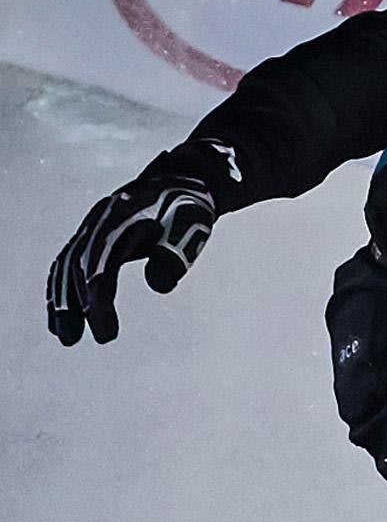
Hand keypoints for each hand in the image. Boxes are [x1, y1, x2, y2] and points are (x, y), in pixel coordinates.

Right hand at [47, 139, 242, 343]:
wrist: (181, 181)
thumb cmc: (188, 207)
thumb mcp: (190, 225)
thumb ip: (175, 253)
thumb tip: (159, 285)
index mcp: (120, 220)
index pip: (101, 267)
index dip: (98, 302)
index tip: (105, 333)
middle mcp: (98, 222)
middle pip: (77, 268)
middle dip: (76, 306)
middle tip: (77, 340)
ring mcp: (92, 226)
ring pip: (67, 266)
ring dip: (62, 301)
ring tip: (65, 336)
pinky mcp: (93, 233)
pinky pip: (69, 261)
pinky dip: (62, 287)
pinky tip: (62, 313)